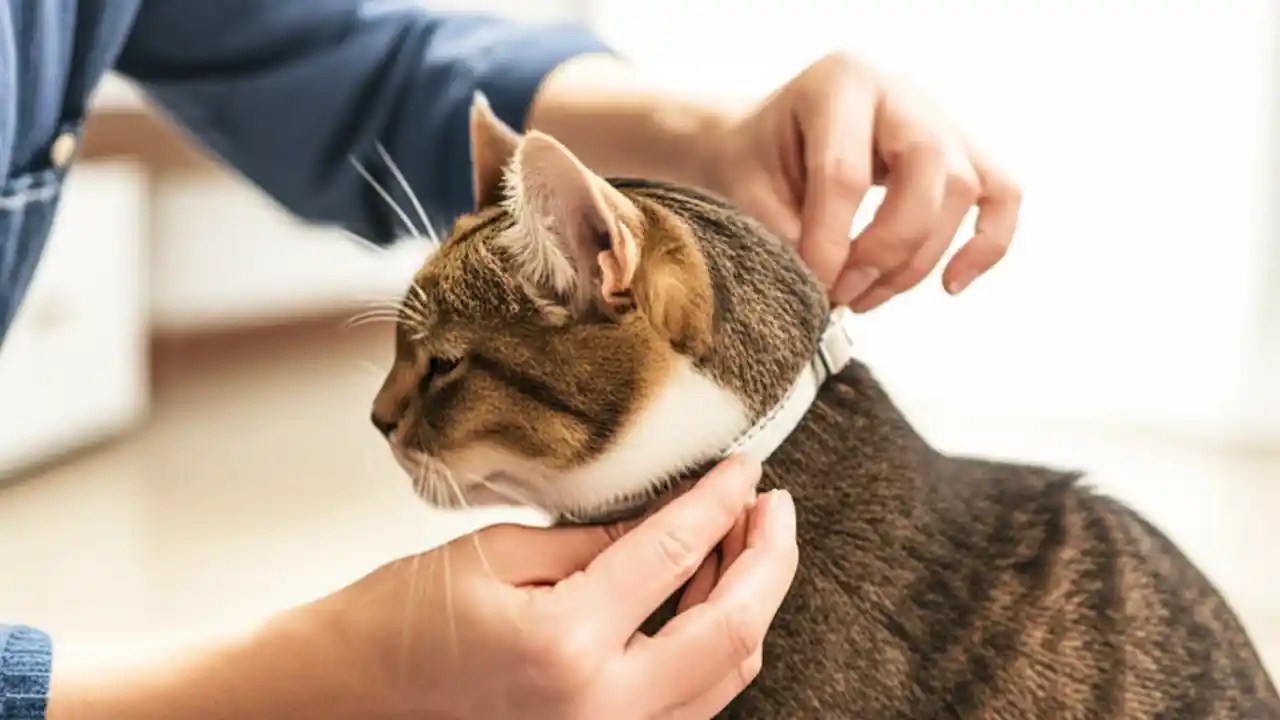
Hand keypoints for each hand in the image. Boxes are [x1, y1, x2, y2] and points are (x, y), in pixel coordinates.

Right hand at [316, 456, 796, 718]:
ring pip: (725, 675)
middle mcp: (600, 710)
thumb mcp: (495, 556)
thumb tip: (670, 517)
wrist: (345, 701)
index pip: (674, 553)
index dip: (721, 502)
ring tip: (742, 541)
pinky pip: (692, 703)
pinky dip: (713, 647)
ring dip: (748, 603)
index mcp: (564, 644)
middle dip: (769, 559)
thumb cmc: (401, 624)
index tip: (744, 469)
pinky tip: (704, 597)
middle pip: (732, 631)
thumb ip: (593, 540)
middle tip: (773, 506)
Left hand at [702, 52, 1021, 310]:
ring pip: (963, 190)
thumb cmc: (757, 160)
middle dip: (887, 247)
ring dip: (916, 260)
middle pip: (927, 168)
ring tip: (863, 296)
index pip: (846, 171)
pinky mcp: (963, 153)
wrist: (766, 144)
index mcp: (840, 82)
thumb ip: (782, 235)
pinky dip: (986, 244)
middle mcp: (899, 91)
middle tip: (843, 292)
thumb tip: (825, 287)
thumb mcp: (747, 190)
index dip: (829, 242)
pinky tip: (951, 284)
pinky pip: (1001, 195)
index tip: (813, 286)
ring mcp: (939, 118)